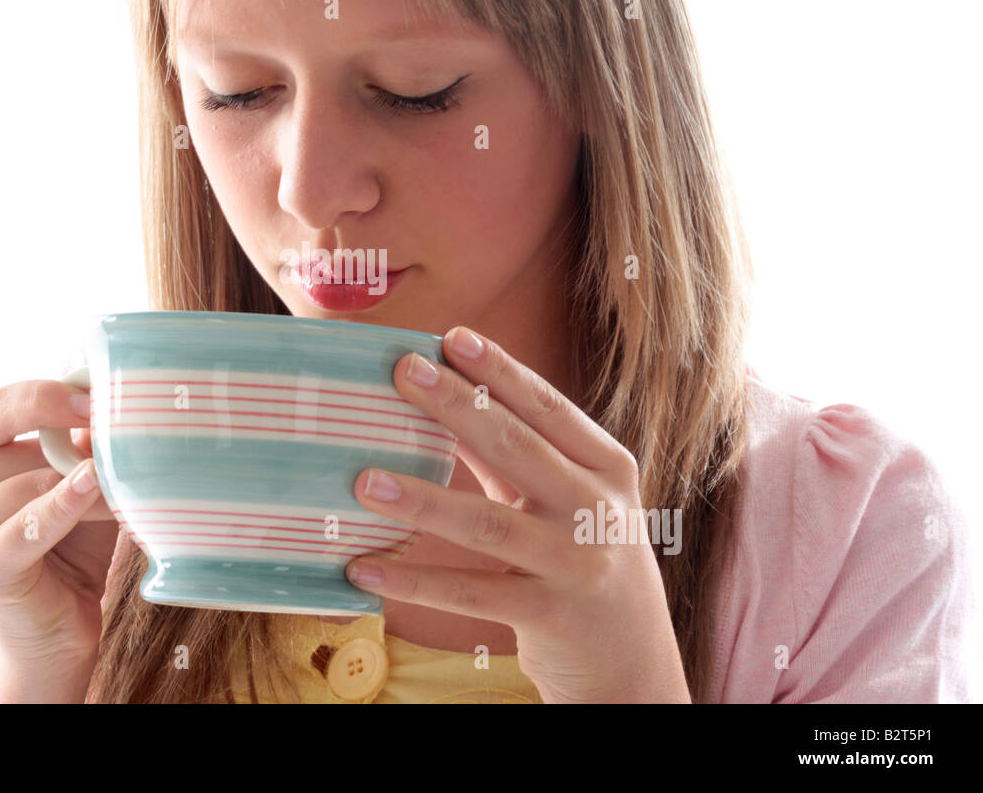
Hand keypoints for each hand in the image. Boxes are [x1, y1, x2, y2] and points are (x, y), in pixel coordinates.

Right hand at [0, 379, 124, 671]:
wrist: (47, 636)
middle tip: (127, 453)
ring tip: (121, 500)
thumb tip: (103, 388)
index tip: (101, 395)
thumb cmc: (58, 545)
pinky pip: (32, 523)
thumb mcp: (63, 478)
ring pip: (35, 483)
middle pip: (20, 446)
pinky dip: (66, 505)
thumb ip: (72, 437)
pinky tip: (94, 486)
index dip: (53, 396)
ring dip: (91, 489)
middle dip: (77, 452)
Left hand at [344, 327, 690, 702]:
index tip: (451, 337)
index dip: (500, 371)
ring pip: (489, 524)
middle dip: (457, 406)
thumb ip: (513, 455)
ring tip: (364, 481)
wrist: (632, 659)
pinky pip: (471, 594)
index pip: (548, 407)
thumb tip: (440, 397)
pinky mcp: (550, 615)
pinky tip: (365, 568)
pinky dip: (414, 581)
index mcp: (605, 467)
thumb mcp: (565, 498)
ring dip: (422, 500)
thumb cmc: (583, 558)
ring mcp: (577, 564)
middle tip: (403, 371)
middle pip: (519, 447)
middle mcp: (597, 509)